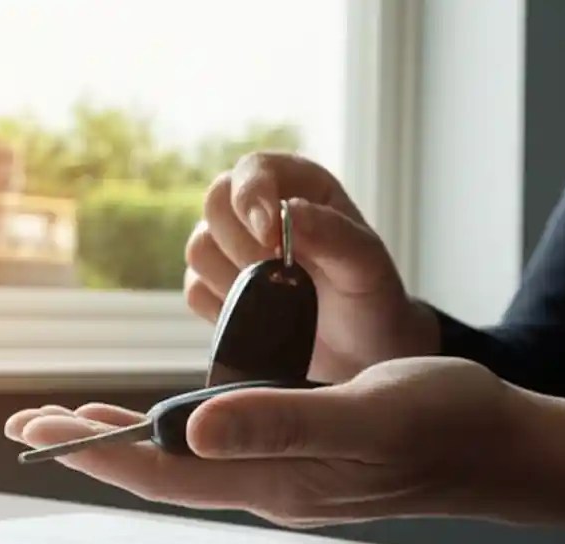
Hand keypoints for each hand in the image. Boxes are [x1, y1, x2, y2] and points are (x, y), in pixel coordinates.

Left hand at [7, 357, 527, 527]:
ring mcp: (284, 475)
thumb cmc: (447, 423)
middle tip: (30, 423)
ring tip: (75, 421)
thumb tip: (193, 427)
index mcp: (277, 481)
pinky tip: (167, 417)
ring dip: (128, 441)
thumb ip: (282, 422)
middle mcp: (270, 485)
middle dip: (93, 447)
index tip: (42, 428)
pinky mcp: (301, 456)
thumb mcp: (368, 412)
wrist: (503, 447)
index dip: (100, 450)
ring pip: (187, 462)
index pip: (166, 472)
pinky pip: (219, 447)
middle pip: (162, 472)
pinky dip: (175, 430)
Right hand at [185, 152, 438, 381]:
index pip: (253, 169)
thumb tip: (288, 211)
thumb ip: (333, 233)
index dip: (251, 196)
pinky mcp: (215, 290)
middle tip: (284, 276)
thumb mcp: (367, 265)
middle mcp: (258, 211)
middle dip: (244, 246)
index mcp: (297, 186)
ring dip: (237, 281)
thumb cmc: (370, 299)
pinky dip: (223, 309)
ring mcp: (231, 250)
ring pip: (199, 250)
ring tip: (279, 300)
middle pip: (215, 203)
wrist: (361, 353)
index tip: (270, 236)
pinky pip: (194, 292)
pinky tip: (260, 318)